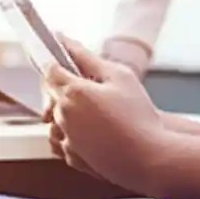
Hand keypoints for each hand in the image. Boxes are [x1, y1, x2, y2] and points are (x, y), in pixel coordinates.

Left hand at [45, 35, 167, 189]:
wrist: (149, 157)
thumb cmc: (138, 117)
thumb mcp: (119, 76)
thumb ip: (87, 57)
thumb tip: (66, 41)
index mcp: (72, 92)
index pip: (50, 69)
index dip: (58, 62)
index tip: (66, 59)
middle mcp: (62, 116)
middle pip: (50, 93)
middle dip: (64, 86)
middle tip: (91, 87)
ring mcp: (65, 139)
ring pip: (54, 118)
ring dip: (66, 111)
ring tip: (97, 112)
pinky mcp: (72, 157)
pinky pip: (62, 140)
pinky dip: (71, 133)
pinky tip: (94, 131)